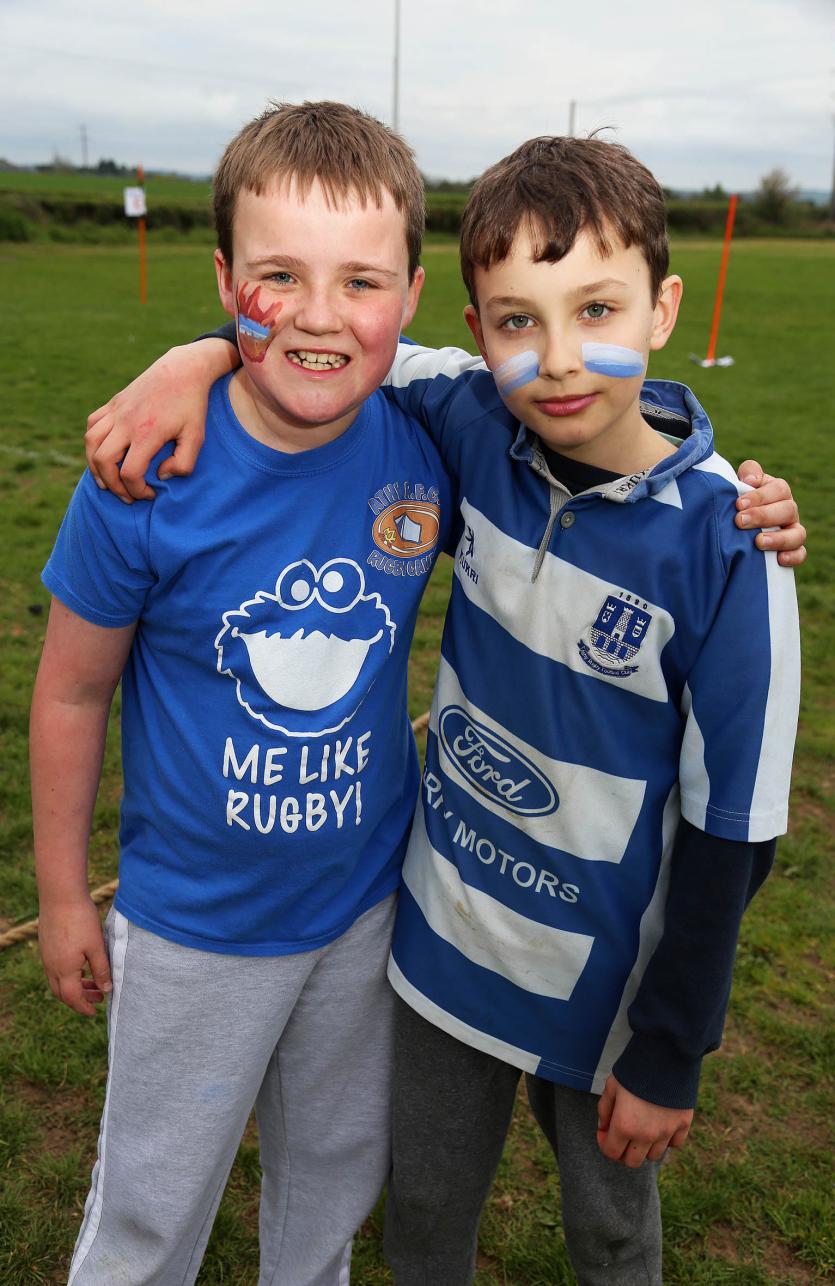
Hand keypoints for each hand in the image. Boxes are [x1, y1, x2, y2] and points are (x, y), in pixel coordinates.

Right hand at [38, 895, 111, 1016]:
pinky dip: (69, 974)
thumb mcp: (96, 946)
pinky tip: (81, 965)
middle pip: (63, 993)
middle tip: (99, 997)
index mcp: (64, 970)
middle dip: (80, 998)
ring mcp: (47, 956)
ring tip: (93, 982)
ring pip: (58, 981)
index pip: (73, 998)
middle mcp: (52, 966)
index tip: (95, 1012)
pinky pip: (55, 969)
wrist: (60, 895)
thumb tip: (107, 989)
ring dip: (75, 986)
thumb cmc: (81, 920)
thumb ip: (102, 969)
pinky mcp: (46, 945)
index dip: (84, 1007)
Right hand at [85, 340, 236, 501]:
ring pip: (91, 443)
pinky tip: (103, 453)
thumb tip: (160, 476)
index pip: (129, 473)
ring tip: (108, 481)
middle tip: (127, 496)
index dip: (136, 491)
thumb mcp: (197, 437)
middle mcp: (126, 422)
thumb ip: (184, 463)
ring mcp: (116, 411)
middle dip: (112, 486)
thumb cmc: (192, 405)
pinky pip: (92, 425)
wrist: (182, 370)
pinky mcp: (113, 403)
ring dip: (95, 467)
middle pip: (103, 461)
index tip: (149, 495)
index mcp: (147, 433)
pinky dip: (92, 443)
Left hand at [596, 1075, 692, 1167]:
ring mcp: (666, 1132)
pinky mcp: (683, 1124)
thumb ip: (605, 1109)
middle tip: (622, 1136)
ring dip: (645, 1147)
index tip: (605, 1132)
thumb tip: (604, 1127)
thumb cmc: (634, 1069)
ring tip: (642, 1129)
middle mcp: (646, 1134)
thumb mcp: (611, 1086)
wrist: (664, 1054)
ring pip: (654, 1156)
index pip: (611, 1152)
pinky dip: (667, 1140)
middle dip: (623, 1151)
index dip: (604, 1143)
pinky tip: (660, 1125)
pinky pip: (674, 1144)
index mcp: (624, 1125)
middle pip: (632, 1162)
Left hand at [735, 459, 805, 567]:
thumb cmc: (737, 503)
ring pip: (798, 533)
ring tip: (759, 542)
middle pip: (788, 510)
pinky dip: (793, 556)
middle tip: (740, 521)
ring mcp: (792, 531)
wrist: (732, 528)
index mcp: (778, 491)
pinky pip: (800, 554)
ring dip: (779, 538)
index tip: (738, 504)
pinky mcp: (792, 550)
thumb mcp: (740, 483)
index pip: (779, 489)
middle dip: (763, 516)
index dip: (760, 496)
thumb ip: (748, 473)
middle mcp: (789, 510)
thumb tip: (750, 480)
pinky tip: (779, 559)